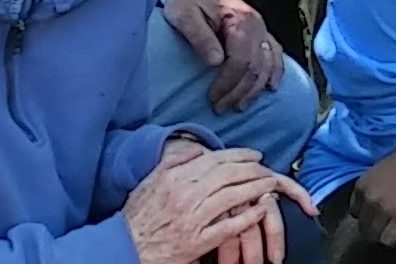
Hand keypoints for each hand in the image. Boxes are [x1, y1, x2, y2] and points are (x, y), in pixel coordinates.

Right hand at [123, 146, 313, 263]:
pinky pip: (228, 227)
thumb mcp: (150, 182)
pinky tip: (261, 210)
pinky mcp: (197, 242)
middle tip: (266, 168)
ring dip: (255, 189)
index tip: (254, 155)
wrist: (125, 247)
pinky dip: (247, 218)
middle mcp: (184, 195)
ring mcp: (192, 219)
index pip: (214, 160)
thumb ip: (173, 162)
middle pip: (227, 176)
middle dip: (252, 170)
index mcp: (174, 178)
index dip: (238, 155)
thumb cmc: (138, 216)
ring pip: (231, 198)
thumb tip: (195, 147)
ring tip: (270, 184)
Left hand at [165, 0, 283, 111]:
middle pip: (256, 66)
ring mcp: (261, 27)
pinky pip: (275, 53)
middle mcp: (257, 24)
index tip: (213, 98)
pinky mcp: (260, 30)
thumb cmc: (187, 0)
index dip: (228, 83)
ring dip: (255, 88)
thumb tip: (216, 62)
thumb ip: (200, 38)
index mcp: (240, 20)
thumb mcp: (185, 15)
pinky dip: (275, 72)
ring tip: (240, 106)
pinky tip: (271, 87)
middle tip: (221, 108)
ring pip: (268, 64)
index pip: (241, 60)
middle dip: (239, 91)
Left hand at [346, 131, 395, 246]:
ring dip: (382, 235)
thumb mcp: (381, 170)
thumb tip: (373, 203)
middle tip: (384, 227)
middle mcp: (369, 199)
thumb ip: (373, 186)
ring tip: (391, 232)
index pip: (355, 211)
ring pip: (374, 235)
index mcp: (361, 186)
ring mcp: (383, 209)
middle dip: (372, 227)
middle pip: (362, 225)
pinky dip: (393, 239)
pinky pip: (388, 239)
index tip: (374, 216)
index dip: (366, 215)